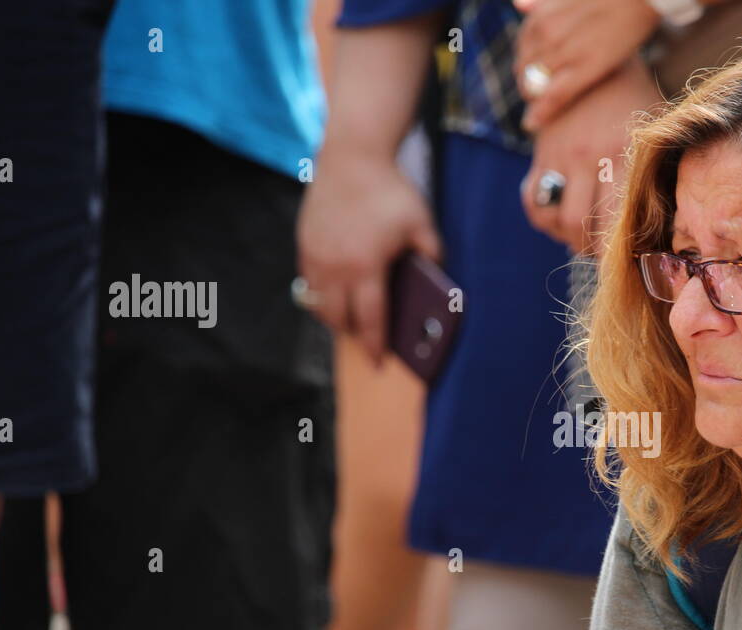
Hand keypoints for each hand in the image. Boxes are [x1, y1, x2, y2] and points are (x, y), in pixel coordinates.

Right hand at [296, 148, 441, 362]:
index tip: (379, 362)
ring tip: (350, 319)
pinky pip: (307, 282)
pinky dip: (320, 295)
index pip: (370, 319)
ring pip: (318, 303)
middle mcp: (336, 267)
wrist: (352, 156)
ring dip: (334, 316)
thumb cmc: (390, 189)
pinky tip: (334, 294)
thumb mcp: (421, 223)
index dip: (375, 344)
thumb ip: (432, 254)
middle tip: (367, 340)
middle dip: (353, 333)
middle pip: (339, 318)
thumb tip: (437, 279)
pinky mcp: (304, 243)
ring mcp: (316, 256)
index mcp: (366, 267)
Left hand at [514, 0, 658, 131]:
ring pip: (535, 87)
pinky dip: (540, 113)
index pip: (522, 52)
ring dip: (535, 99)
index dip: (525, 68)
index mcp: (540, 17)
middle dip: (529, 86)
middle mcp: (545, 34)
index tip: (533, 78)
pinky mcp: (584, 68)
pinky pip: (554, 96)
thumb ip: (540, 2)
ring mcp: (563, 51)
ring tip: (541, 109)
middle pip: (525, 72)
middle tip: (540, 96)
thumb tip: (518, 5)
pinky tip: (531, 124)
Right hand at [521, 56, 660, 254]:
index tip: (629, 256)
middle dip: (593, 250)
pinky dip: (545, 220)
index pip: (619, 217)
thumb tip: (676, 223)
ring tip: (585, 238)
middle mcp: (589, 157)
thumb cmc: (637, 104)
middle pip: (583, 226)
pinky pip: (533, 203)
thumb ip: (663, 169)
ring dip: (569, 239)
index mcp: (624, 153)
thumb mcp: (657, 130)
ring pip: (557, 220)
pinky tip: (563, 220)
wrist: (595, 67)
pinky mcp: (541, 156)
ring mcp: (561, 157)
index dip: (621, 247)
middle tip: (605, 253)